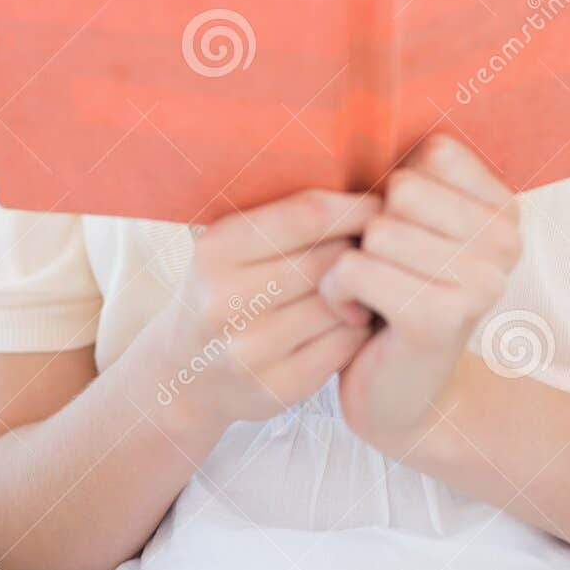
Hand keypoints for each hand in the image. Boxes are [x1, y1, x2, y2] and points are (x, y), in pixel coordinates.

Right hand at [156, 187, 380, 430]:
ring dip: (366, 292)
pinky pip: (344, 347)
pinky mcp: (276, 389)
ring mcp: (249, 350)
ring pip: (342, 305)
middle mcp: (225, 300)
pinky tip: (357, 319)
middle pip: (329, 261)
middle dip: (365, 251)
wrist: (183, 375)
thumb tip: (368, 180)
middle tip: (386, 246)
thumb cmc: (224, 291)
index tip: (385, 204)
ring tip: (373, 282)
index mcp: (216, 248)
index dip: (358, 207)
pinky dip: (360, 330)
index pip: (309, 214)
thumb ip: (284, 217)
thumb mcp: (230, 245)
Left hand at [316, 134, 522, 455]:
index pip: (433, 152)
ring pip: (376, 228)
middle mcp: (507, 242)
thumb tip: (359, 107)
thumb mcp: (414, 227)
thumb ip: (411, 178)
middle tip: (385, 271)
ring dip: (350, 263)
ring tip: (371, 294)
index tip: (405, 232)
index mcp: (506, 210)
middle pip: (401, 189)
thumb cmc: (396, 293)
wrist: (403, 394)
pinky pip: (353, 268)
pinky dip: (337, 292)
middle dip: (371, 227)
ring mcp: (480, 281)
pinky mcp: (440, 318)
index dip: (396, 187)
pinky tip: (358, 316)